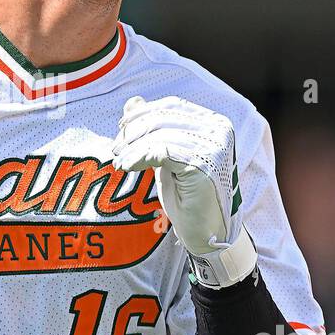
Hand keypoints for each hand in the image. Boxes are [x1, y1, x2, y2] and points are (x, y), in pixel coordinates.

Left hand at [111, 95, 258, 287]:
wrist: (207, 233)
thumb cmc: (188, 196)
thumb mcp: (167, 157)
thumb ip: (154, 129)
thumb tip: (133, 102)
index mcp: (214, 124)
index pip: (171, 106)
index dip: (142, 114)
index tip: (121, 129)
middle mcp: (218, 130)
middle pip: (163, 118)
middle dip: (133, 131)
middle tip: (115, 148)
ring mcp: (214, 147)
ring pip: (159, 135)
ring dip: (132, 148)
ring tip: (120, 162)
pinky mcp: (203, 165)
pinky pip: (161, 152)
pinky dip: (138, 158)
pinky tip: (127, 168)